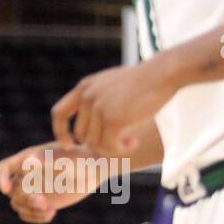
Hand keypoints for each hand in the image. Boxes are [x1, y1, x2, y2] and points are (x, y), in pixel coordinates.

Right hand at [0, 142, 90, 223]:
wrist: (94, 168)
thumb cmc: (81, 158)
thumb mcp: (66, 158)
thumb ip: (47, 161)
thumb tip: (28, 164)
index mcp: (26, 160)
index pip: (3, 168)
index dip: (1, 179)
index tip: (6, 190)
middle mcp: (25, 176)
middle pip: (12, 191)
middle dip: (26, 198)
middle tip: (43, 202)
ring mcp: (31, 190)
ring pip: (18, 204)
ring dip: (31, 210)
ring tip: (50, 209)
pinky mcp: (39, 203)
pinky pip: (27, 214)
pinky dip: (36, 217)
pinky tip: (52, 214)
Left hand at [51, 60, 177, 152]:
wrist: (165, 73)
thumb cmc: (145, 80)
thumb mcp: (112, 83)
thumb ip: (97, 98)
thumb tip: (88, 124)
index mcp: (85, 87)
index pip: (58, 113)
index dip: (61, 132)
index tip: (70, 144)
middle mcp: (87, 96)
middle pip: (80, 134)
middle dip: (97, 143)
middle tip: (119, 142)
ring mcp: (99, 107)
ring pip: (94, 143)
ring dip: (111, 148)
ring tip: (130, 141)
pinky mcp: (113, 119)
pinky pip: (108, 146)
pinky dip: (120, 150)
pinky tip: (134, 143)